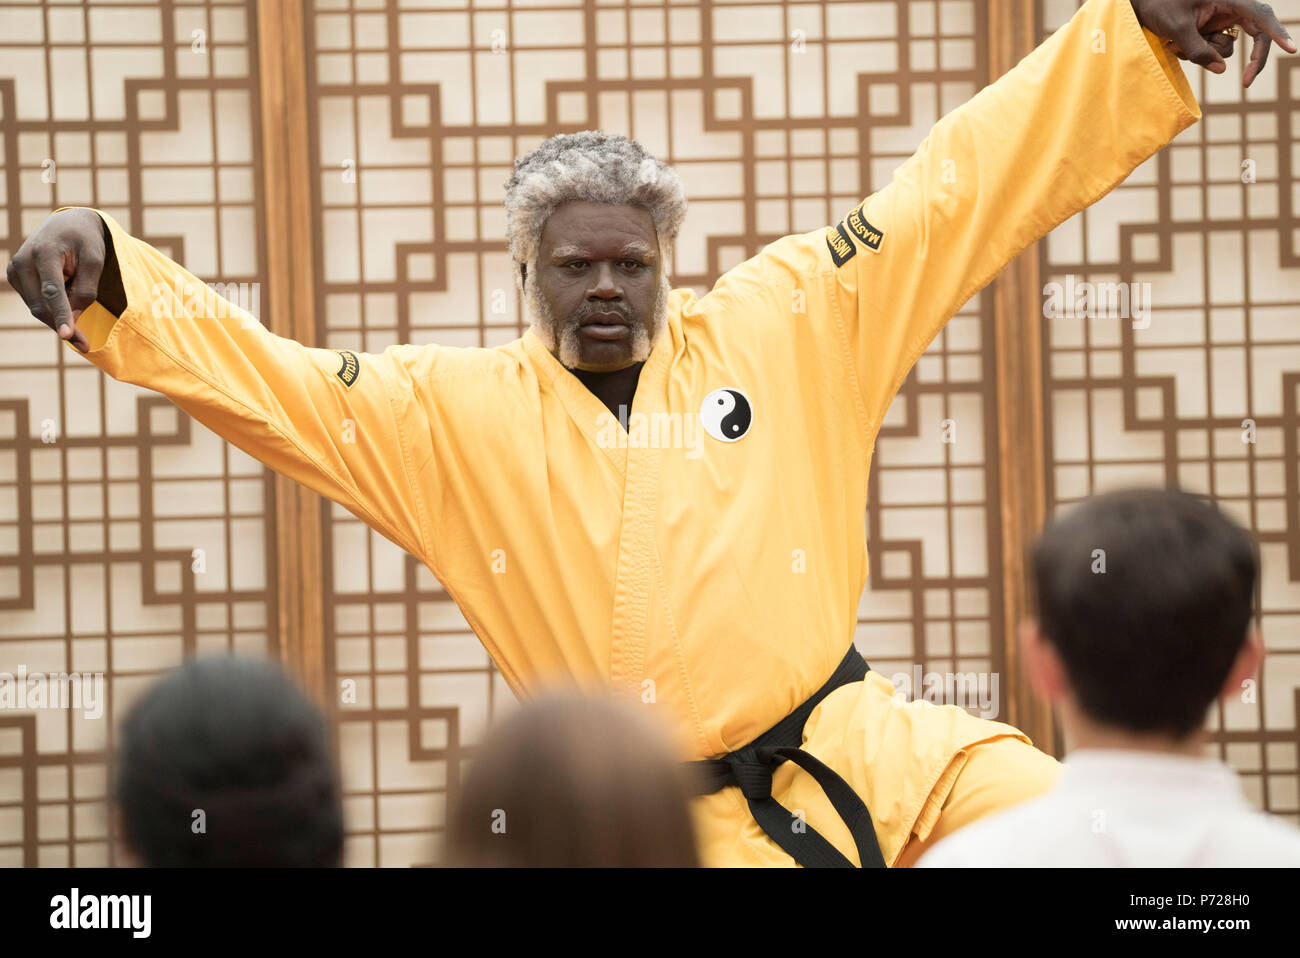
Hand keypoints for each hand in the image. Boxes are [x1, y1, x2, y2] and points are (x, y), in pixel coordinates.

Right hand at [4, 208, 103, 353]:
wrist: (67, 224)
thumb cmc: (85, 241)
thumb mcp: (95, 261)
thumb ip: (85, 291)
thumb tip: (71, 321)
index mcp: (44, 252)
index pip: (53, 290)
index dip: (61, 314)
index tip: (66, 335)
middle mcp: (23, 261)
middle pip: (42, 305)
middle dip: (63, 325)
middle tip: (85, 345)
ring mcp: (15, 270)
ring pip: (37, 308)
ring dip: (59, 316)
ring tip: (78, 298)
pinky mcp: (15, 277)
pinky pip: (35, 303)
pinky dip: (52, 308)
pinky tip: (65, 297)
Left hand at [1131, 0, 1296, 85]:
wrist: (1142, 5)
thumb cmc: (1160, 7)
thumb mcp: (1177, 29)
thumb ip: (1199, 50)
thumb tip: (1222, 70)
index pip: (1260, 16)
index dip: (1277, 33)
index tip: (1291, 49)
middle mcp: (1232, 7)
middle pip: (1258, 34)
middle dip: (1252, 58)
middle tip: (1246, 83)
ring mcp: (1223, 19)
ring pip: (1228, 48)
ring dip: (1204, 54)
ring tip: (1174, 44)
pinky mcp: (1212, 29)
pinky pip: (1214, 50)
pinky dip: (1197, 54)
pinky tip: (1175, 45)